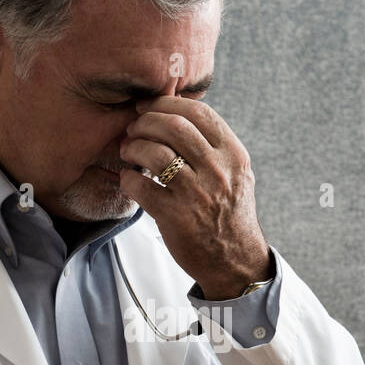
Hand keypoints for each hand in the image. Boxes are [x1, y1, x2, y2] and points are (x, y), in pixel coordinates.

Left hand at [119, 96, 270, 299]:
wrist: (235, 262)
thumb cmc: (229, 214)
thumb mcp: (236, 174)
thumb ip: (213, 146)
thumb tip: (176, 114)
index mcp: (233, 155)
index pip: (198, 113)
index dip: (166, 103)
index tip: (148, 106)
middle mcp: (218, 172)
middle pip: (173, 126)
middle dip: (145, 122)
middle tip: (133, 129)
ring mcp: (197, 195)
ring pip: (155, 153)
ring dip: (133, 147)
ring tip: (128, 152)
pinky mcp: (176, 217)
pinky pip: (141, 186)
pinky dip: (128, 179)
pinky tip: (128, 180)